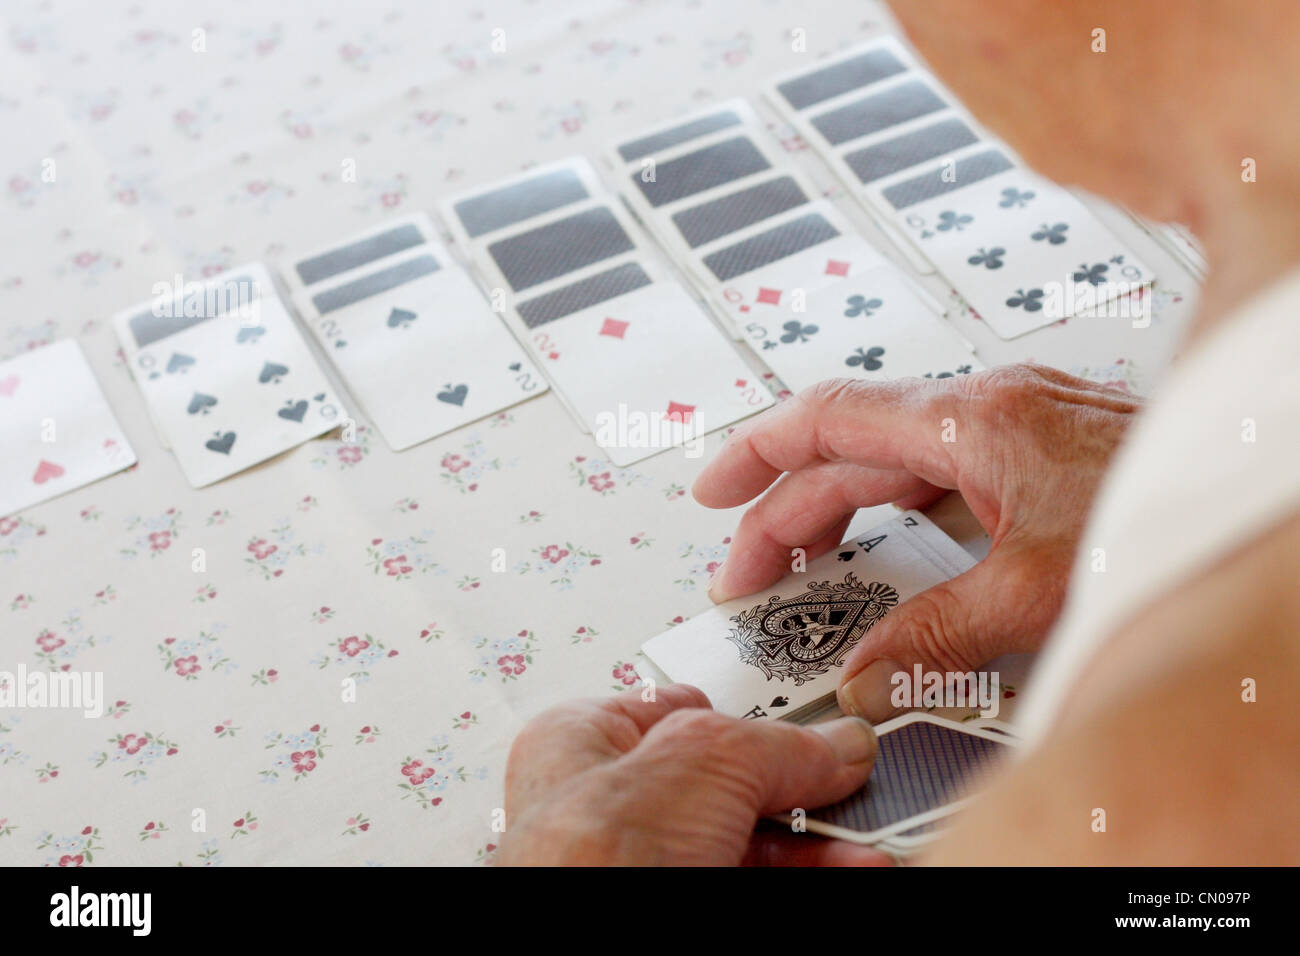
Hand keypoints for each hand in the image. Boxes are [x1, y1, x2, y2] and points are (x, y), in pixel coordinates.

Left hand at [497, 684, 890, 865]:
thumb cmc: (590, 857)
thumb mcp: (703, 760)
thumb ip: (774, 744)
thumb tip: (835, 745)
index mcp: (587, 746)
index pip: (683, 713)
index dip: (752, 715)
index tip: (819, 726)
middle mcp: (612, 811)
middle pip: (729, 785)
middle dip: (802, 789)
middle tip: (855, 787)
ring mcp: (648, 869)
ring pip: (751, 848)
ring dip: (821, 844)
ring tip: (875, 841)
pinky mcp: (686, 920)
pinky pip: (760, 886)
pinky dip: (808, 879)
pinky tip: (854, 868)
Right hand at [692, 364, 1140, 720]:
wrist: (1254, 475)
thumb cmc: (1171, 509)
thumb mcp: (1039, 589)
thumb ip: (938, 636)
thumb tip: (867, 680)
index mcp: (974, 417)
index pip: (826, 419)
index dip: (754, 457)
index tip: (712, 493)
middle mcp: (988, 408)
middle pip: (850, 449)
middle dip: (786, 511)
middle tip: (748, 574)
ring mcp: (1015, 426)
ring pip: (893, 460)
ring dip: (837, 509)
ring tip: (802, 564)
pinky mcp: (1038, 453)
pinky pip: (938, 473)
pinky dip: (894, 512)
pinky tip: (892, 551)